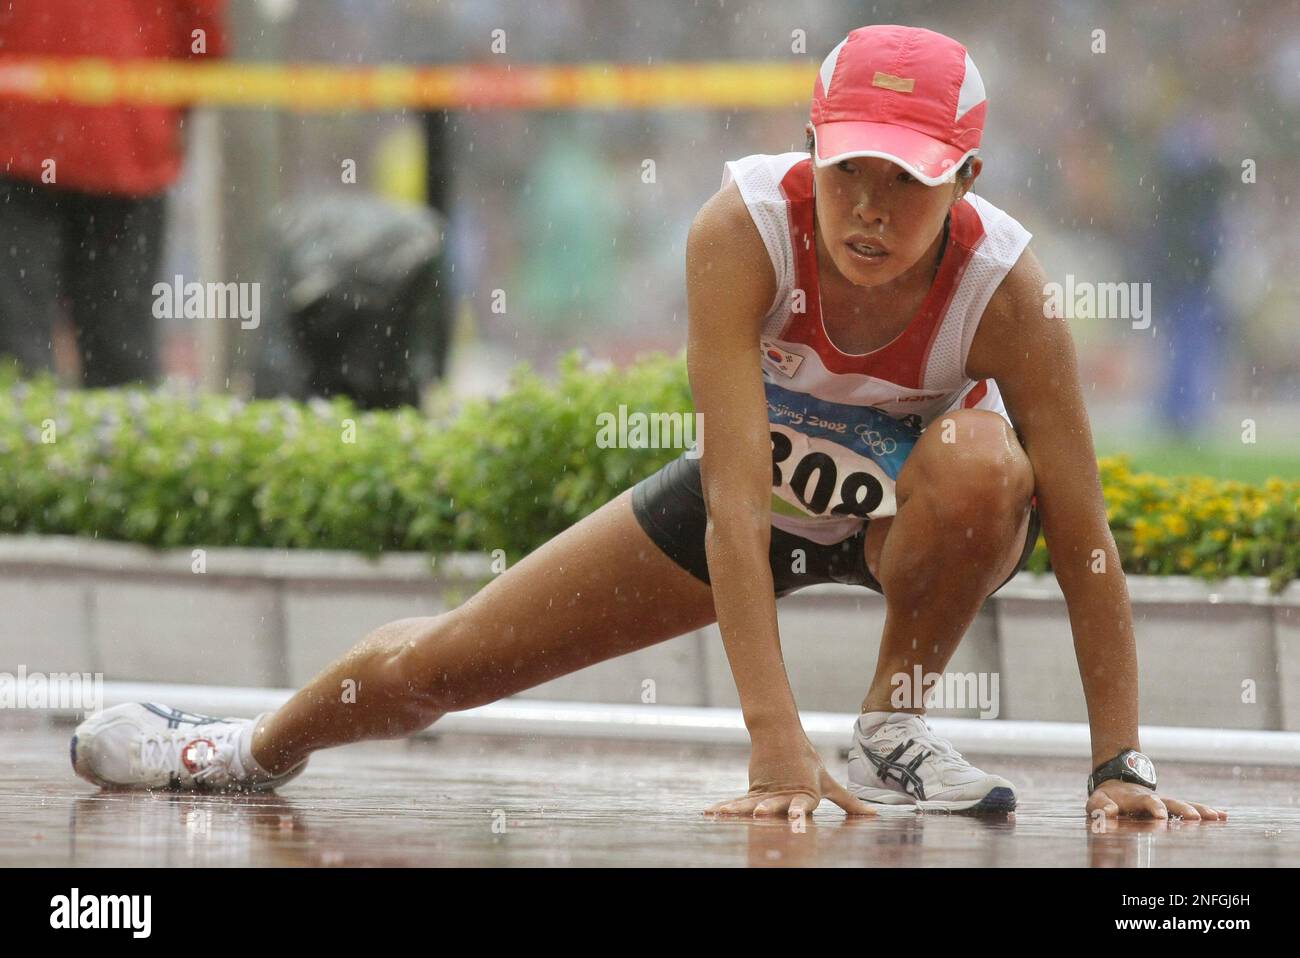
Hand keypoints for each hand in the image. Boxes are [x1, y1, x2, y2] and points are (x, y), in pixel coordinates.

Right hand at [705, 733, 876, 819]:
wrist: (780, 733)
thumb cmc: (807, 762)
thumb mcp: (828, 783)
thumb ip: (849, 803)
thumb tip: (874, 816)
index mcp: (805, 793)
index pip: (803, 806)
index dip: (800, 813)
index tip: (797, 820)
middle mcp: (784, 793)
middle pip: (774, 804)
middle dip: (767, 809)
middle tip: (759, 814)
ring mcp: (766, 791)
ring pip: (751, 802)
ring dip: (738, 810)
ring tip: (723, 814)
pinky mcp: (752, 789)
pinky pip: (737, 802)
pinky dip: (724, 808)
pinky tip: (710, 813)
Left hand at [1086, 780, 1227, 821]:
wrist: (1116, 782)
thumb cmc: (1106, 797)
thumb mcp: (1096, 801)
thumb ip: (1100, 806)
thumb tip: (1108, 812)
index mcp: (1136, 798)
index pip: (1147, 801)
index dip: (1154, 807)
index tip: (1162, 816)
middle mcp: (1155, 800)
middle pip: (1172, 802)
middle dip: (1183, 810)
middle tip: (1195, 818)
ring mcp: (1165, 804)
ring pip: (1185, 805)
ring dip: (1200, 811)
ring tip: (1217, 817)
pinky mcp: (1172, 809)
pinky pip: (1191, 810)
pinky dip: (1206, 811)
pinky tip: (1223, 816)